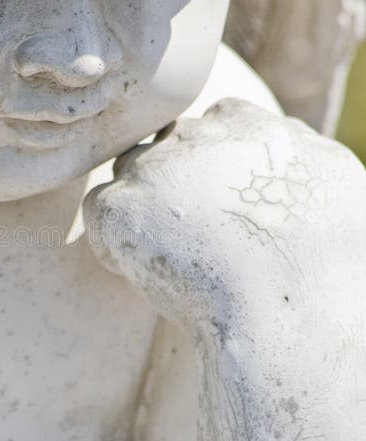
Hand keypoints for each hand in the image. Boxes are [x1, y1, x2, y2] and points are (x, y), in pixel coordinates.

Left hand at [83, 99, 365, 326]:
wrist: (292, 320)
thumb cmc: (326, 276)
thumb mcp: (339, 194)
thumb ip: (303, 161)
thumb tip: (280, 156)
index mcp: (263, 129)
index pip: (223, 119)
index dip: (214, 162)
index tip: (221, 204)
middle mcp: (208, 135)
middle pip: (173, 142)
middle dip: (176, 180)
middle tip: (193, 238)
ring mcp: (160, 164)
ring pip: (132, 170)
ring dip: (143, 205)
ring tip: (171, 259)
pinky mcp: (123, 205)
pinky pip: (102, 211)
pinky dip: (114, 241)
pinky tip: (145, 273)